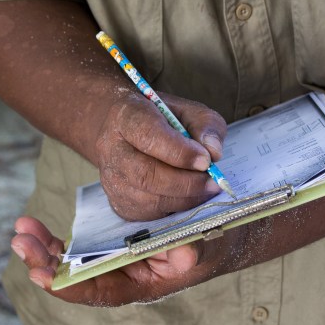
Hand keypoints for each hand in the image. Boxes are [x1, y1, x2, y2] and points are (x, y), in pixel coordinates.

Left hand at [11, 216, 233, 305]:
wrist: (212, 232)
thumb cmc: (209, 241)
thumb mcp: (205, 245)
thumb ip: (191, 249)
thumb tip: (180, 252)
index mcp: (141, 285)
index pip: (102, 293)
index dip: (74, 288)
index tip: (47, 279)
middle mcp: (121, 278)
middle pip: (76, 278)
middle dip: (46, 263)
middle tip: (21, 244)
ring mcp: (111, 263)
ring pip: (69, 262)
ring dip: (42, 248)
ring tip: (21, 229)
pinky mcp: (107, 246)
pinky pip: (74, 247)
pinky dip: (53, 238)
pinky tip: (32, 227)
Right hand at [93, 90, 227, 220]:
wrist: (128, 132)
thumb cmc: (163, 119)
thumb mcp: (189, 111)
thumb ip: (206, 125)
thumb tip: (213, 153)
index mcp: (127, 116)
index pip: (148, 136)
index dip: (179, 152)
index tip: (206, 160)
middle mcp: (111, 148)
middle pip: (145, 174)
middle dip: (185, 183)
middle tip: (212, 182)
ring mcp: (111, 179)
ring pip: (148, 199)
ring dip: (184, 199)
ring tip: (205, 189)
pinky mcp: (119, 202)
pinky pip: (149, 214)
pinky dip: (175, 209)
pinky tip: (188, 197)